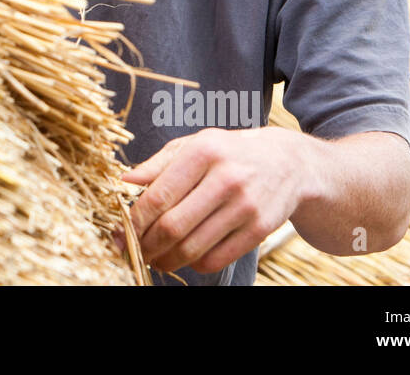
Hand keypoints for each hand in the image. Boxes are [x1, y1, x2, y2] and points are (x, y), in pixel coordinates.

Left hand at [122, 127, 312, 275]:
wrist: (288, 163)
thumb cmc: (229, 153)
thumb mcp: (195, 144)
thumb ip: (158, 163)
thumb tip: (124, 181)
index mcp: (203, 152)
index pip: (158, 195)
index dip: (135, 220)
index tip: (120, 232)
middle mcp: (225, 178)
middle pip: (173, 226)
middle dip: (147, 245)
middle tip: (136, 251)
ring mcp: (246, 205)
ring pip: (194, 247)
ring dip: (168, 260)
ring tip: (156, 259)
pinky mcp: (260, 228)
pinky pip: (218, 258)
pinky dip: (196, 265)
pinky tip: (186, 259)